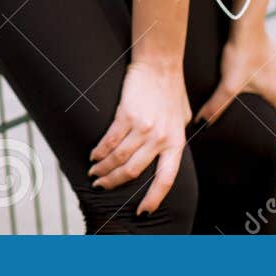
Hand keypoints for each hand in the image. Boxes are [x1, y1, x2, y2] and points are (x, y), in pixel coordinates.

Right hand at [86, 58, 190, 214]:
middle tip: (101, 186)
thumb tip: (167, 154)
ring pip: (118, 158)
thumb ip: (174, 137)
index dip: (153, 198)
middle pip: (133, 171)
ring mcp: (143, 128)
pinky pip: (110, 140)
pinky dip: (99, 151)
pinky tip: (93, 155)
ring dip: (103, 169)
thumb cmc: (171, 88)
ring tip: (94, 173)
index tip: (142, 211)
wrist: (160, 64)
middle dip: (114, 182)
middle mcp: (159, 139)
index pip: (165, 179)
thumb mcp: (182, 118)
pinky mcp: (126, 115)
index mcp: (175, 143)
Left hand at [193, 26, 275, 133]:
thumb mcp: (228, 83)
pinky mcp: (274, 53)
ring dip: (266, 90)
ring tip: (249, 92)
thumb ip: (217, 105)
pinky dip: (263, 73)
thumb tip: (203, 122)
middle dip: (270, 110)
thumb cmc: (241, 54)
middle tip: (255, 115)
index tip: (274, 136)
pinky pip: (271, 68)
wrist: (247, 25)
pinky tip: (248, 70)